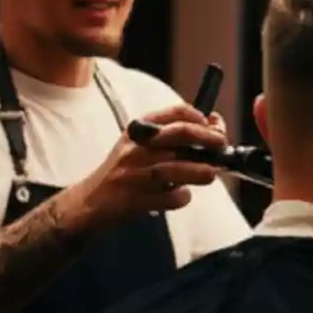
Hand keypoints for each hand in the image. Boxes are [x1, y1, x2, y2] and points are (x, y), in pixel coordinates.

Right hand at [58, 104, 228, 231]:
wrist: (90, 200)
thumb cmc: (123, 169)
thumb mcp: (139, 142)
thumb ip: (171, 133)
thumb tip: (213, 122)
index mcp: (138, 129)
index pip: (177, 112)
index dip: (202, 117)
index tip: (213, 124)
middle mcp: (137, 148)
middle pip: (182, 134)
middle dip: (210, 138)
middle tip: (222, 145)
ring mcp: (137, 174)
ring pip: (181, 168)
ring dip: (203, 172)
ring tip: (209, 174)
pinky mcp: (139, 199)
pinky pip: (174, 197)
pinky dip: (182, 197)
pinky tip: (178, 195)